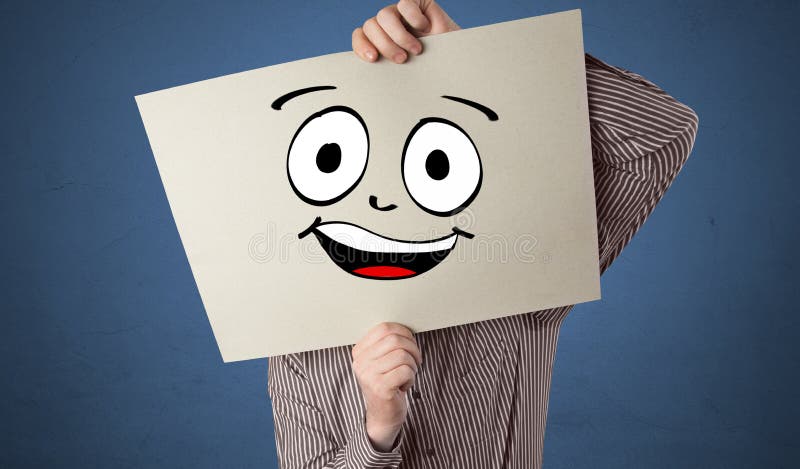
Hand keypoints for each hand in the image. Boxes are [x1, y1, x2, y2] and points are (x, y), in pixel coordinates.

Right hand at [351, 322, 422, 450]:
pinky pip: (406, 371)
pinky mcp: (380, 388)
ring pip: (402, 355)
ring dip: (412, 365)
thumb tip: (404, 329)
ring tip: (408, 374)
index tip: (410, 343)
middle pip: (394, 340)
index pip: (384, 328)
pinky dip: (411, 377)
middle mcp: (360, 363)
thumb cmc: (388, 384)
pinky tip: (404, 385)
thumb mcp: (383, 361)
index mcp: (359, 352)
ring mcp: (368, 376)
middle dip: (412, 348)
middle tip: (415, 360)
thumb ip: (388, 344)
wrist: (383, 415)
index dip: (404, 332)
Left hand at [352, 0, 459, 63]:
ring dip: (398, 35)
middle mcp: (388, 25)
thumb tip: (371, 78)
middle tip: (401, 59)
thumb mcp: (406, 73)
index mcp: (380, 41)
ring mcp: (402, 13)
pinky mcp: (418, 2)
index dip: (361, 45)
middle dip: (384, 44)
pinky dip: (413, 18)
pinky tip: (424, 29)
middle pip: (370, 26)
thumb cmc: (432, 70)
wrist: (457, 62)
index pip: (360, 36)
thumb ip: (387, 69)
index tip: (373, 59)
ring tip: (415, 49)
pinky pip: (405, 4)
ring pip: (383, 15)